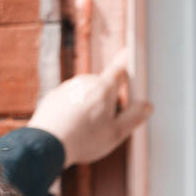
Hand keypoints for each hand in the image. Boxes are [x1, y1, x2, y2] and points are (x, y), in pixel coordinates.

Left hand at [27, 49, 152, 166]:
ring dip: (92, 106)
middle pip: (105, 87)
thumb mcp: (117, 133)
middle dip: (110, 101)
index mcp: (104, 89)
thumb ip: (134, 117)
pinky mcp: (55, 95)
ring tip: (87, 131)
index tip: (130, 52)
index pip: (120, 68)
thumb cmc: (85, 140)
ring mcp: (68, 87)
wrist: (47, 144)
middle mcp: (85, 82)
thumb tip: (147, 106)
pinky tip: (73, 128)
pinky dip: (76, 111)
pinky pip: (72, 100)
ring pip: (88, 94)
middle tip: (107, 125)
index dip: (127, 60)